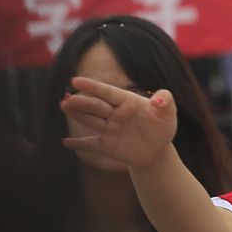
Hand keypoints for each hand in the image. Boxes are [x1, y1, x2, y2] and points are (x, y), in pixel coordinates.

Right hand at [60, 76, 176, 167]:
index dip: (93, 87)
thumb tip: (159, 99)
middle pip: (96, 106)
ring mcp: (108, 129)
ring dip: (77, 114)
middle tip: (67, 99)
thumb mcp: (168, 114)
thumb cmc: (162, 127)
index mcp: (126, 101)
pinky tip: (65, 142)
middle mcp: (113, 113)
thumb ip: (165, 102)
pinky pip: (90, 144)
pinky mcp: (105, 146)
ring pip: (91, 120)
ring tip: (64, 106)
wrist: (157, 150)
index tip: (76, 80)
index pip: (108, 92)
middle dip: (82, 102)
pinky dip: (79, 144)